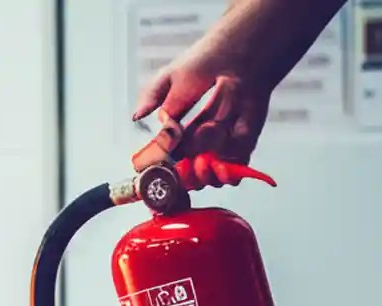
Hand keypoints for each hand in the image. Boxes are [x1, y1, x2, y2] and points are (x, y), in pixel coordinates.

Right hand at [132, 37, 275, 186]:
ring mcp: (222, 143)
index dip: (164, 166)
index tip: (161, 169)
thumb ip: (152, 99)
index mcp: (180, 130)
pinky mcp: (244, 143)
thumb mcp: (168, 79)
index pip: (168, 157)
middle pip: (188, 171)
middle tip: (182, 168)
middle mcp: (200, 139)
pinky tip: (218, 164)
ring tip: (201, 161)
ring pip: (209, 175)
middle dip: (184, 175)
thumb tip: (136, 116)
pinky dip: (226, 174)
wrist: (239, 54)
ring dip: (202, 174)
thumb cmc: (205, 61)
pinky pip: (235, 170)